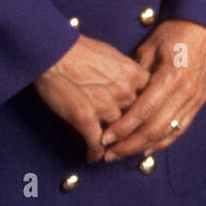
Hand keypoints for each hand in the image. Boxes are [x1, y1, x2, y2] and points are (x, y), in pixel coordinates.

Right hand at [33, 34, 149, 162]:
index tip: (139, 117)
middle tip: (127, 138)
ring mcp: (106, 107)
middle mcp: (124, 92)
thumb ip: (125, 71)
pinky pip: (96, 143)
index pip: (149, 98)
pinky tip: (92, 156)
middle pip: (135, 117)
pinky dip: (95, 153)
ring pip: (118, 133)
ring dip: (114, 143)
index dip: (143, 109)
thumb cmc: (80, 49)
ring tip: (110, 149)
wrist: (55, 52)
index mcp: (133, 74)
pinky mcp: (86, 119)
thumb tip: (127, 82)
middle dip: (131, 129)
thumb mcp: (112, 54)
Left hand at [98, 19, 205, 160]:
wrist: (205, 27)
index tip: (105, 138)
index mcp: (170, 77)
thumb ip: (135, 75)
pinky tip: (146, 149)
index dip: (123, 128)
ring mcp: (194, 100)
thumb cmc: (173, 32)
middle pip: (154, 128)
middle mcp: (184, 92)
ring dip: (143, 147)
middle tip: (109, 154)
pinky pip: (179, 129)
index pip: (143, 111)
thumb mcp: (149, 48)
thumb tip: (118, 97)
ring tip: (122, 155)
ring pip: (167, 133)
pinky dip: (162, 142)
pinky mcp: (198, 103)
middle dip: (129, 145)